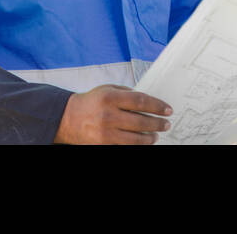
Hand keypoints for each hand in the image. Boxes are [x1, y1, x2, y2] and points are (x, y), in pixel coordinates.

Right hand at [53, 85, 171, 143]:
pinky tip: (143, 141)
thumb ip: (126, 93)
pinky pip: (127, 147)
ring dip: (151, 137)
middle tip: (166, 124)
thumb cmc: (90, 103)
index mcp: (109, 97)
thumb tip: (149, 102)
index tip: (167, 110)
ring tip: (155, 135)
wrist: (68, 118)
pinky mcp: (104, 144)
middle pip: (142, 122)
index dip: (157, 106)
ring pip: (137, 139)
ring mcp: (106, 132)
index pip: (141, 101)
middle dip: (158, 124)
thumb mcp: (106, 90)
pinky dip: (138, 145)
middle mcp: (108, 115)